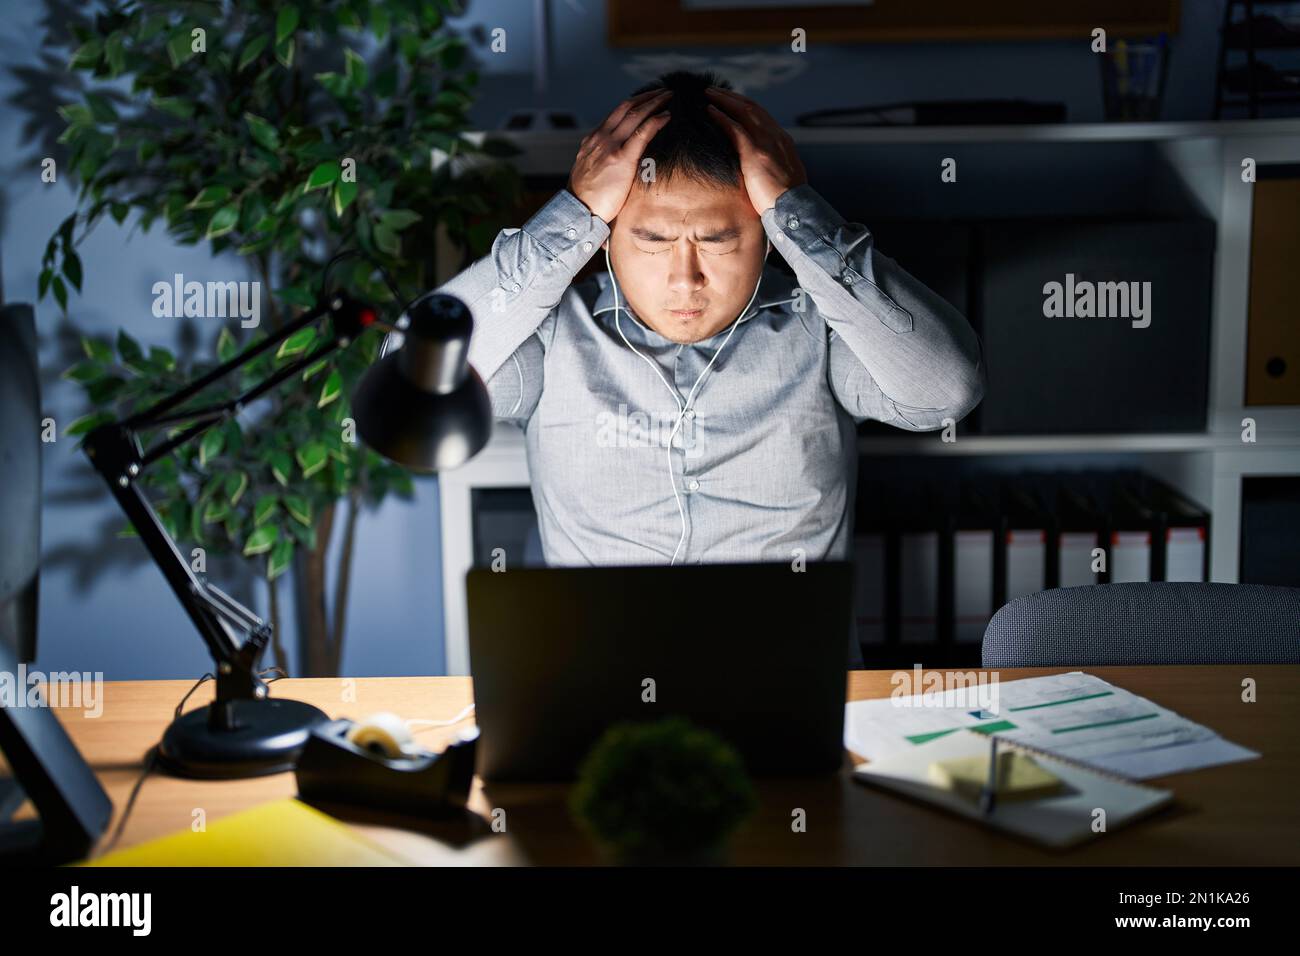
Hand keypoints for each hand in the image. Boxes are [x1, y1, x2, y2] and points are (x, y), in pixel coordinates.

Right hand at [567, 89, 672, 222]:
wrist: (579, 211)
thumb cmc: (587, 198)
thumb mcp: (590, 171)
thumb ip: (602, 159)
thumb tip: (616, 161)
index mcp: (592, 140)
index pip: (615, 114)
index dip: (633, 103)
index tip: (646, 99)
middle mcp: (600, 138)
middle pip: (626, 108)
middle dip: (646, 96)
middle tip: (662, 91)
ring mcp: (610, 146)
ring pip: (634, 115)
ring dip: (653, 102)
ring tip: (668, 97)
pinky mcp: (621, 158)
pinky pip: (642, 133)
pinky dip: (656, 121)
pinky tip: (667, 116)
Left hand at [704, 87, 806, 214]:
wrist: (793, 210)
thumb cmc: (784, 202)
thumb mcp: (781, 176)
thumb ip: (770, 165)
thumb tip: (757, 169)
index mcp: (783, 141)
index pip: (762, 116)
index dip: (745, 107)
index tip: (731, 102)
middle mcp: (776, 136)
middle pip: (753, 107)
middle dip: (733, 96)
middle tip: (716, 90)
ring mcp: (767, 142)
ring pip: (744, 110)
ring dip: (725, 99)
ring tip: (709, 93)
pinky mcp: (755, 153)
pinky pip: (735, 128)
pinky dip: (722, 117)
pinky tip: (710, 111)